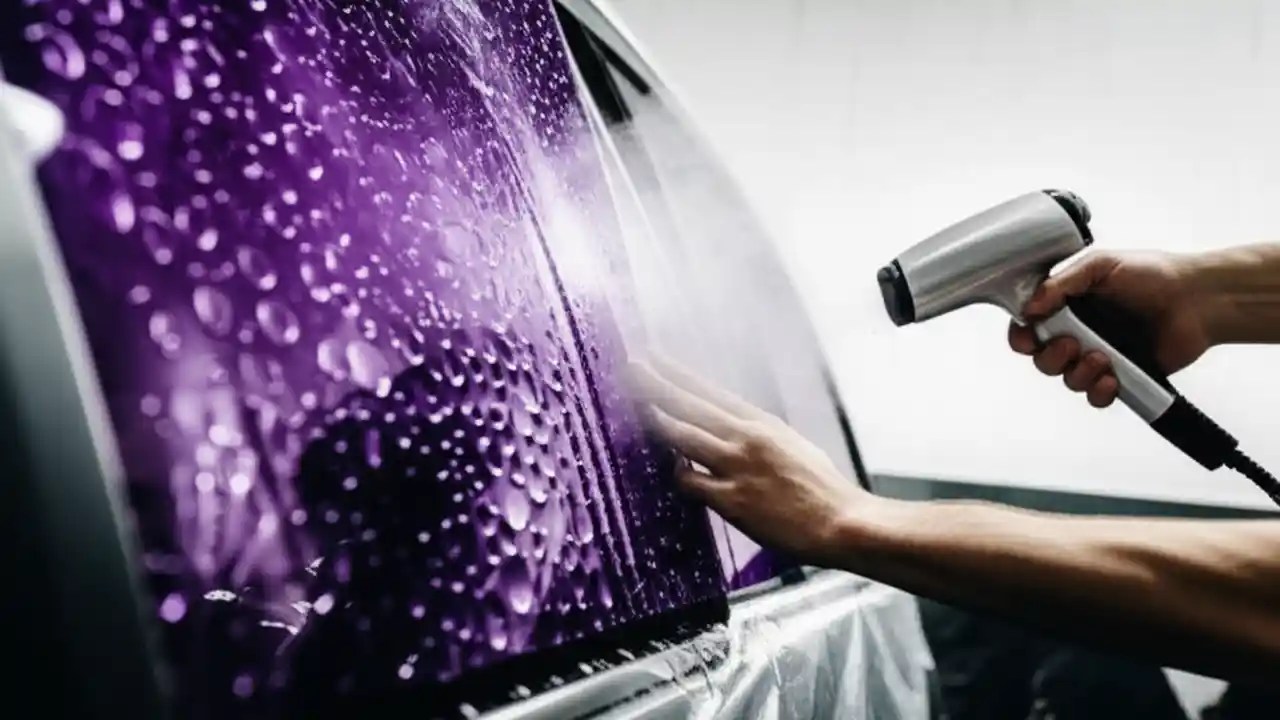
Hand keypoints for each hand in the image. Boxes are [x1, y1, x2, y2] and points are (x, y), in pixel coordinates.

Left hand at [629, 358, 870, 566]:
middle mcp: (747, 438)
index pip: (710, 391)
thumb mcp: (793, 447)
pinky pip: (691, 481)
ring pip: (684, 436)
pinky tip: (670, 469)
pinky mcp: (733, 500)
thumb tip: (738, 432)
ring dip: (657, 419)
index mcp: (762, 424)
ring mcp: (737, 468)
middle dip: (657, 383)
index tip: (656, 357)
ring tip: (634, 405)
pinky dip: (678, 473)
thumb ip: (762, 437)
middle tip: (631, 365)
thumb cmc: (823, 489)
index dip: (679, 373)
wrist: (842, 522)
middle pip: (691, 405)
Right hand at [1008, 250, 1215, 407]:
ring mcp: (1098, 356)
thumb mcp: (1101, 265)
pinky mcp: (1120, 377)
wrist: (1198, 300)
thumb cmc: (1154, 275)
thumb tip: (1029, 306)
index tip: (1030, 336)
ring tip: (1103, 359)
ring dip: (1078, 373)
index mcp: (1067, 305)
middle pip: (1041, 359)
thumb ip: (1062, 283)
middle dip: (1051, 356)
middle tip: (1073, 344)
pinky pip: (1096, 396)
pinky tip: (1112, 378)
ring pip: (1067, 379)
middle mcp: (1078, 333)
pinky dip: (1099, 392)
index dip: (1022, 336)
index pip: (1028, 327)